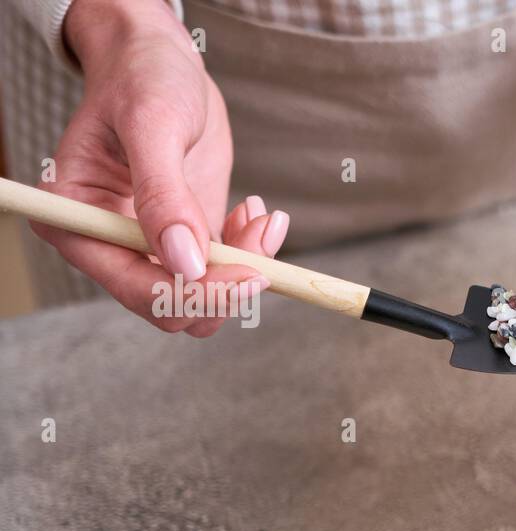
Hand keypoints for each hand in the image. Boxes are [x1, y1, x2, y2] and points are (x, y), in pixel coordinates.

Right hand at [33, 0, 287, 335]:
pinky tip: (256, 212)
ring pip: (204, 298)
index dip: (195, 292)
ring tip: (262, 219)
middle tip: (262, 239)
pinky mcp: (186, 242)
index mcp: (77, 224)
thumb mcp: (152, 125)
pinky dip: (251, 252)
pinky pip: (223, 274)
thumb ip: (163, 196)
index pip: (136, 289)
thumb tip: (184, 264)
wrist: (162, 63)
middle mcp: (108, 246)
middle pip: (172, 307)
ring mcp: (149, 248)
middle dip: (226, 285)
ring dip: (245, 269)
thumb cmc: (144, 79)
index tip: (249, 273)